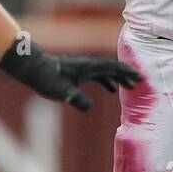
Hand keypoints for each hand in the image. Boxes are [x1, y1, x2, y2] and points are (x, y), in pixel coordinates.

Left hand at [0, 38, 142, 110]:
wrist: (32, 68)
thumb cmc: (46, 79)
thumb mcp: (61, 92)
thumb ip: (75, 98)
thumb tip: (88, 106)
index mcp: (88, 66)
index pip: (112, 67)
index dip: (126, 72)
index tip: (139, 77)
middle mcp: (88, 64)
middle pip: (112, 67)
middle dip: (126, 74)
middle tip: (140, 83)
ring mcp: (83, 68)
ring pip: (106, 71)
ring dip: (119, 78)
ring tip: (129, 87)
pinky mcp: (78, 72)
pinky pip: (98, 75)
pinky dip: (108, 80)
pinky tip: (111, 89)